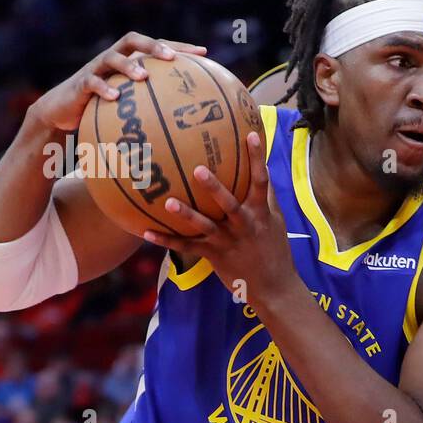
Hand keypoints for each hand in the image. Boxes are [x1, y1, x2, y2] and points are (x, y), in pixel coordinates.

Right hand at [28, 32, 206, 132]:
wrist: (64, 111)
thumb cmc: (104, 109)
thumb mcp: (131, 105)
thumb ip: (156, 106)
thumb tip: (191, 125)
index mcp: (130, 60)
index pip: (157, 45)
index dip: (179, 46)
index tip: (204, 53)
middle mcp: (113, 58)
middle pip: (133, 40)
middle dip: (153, 45)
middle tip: (171, 57)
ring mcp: (96, 68)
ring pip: (112, 57)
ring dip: (129, 65)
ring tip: (144, 76)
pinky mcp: (81, 83)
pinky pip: (92, 82)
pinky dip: (104, 88)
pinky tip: (115, 98)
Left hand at [141, 132, 295, 304]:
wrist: (274, 288)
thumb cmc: (275, 250)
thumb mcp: (276, 222)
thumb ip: (267, 197)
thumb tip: (261, 169)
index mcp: (261, 213)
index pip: (261, 181)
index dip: (256, 157)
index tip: (249, 134)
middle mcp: (245, 225)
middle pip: (229, 203)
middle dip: (214, 188)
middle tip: (198, 169)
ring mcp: (228, 241)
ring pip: (205, 226)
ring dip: (186, 214)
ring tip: (169, 201)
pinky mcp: (215, 256)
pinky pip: (187, 247)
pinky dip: (166, 240)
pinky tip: (146, 232)